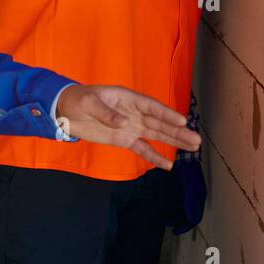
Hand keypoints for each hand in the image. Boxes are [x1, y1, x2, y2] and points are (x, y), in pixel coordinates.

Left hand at [55, 85, 200, 170]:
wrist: (66, 111)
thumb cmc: (78, 100)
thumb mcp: (89, 103)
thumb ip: (106, 113)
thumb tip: (125, 123)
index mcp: (128, 99)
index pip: (152, 107)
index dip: (167, 114)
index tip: (182, 121)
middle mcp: (134, 112)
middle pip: (160, 123)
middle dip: (178, 132)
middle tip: (196, 140)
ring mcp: (131, 126)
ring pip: (156, 135)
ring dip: (174, 142)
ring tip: (193, 148)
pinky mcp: (124, 139)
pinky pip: (142, 149)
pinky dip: (154, 156)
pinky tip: (168, 165)